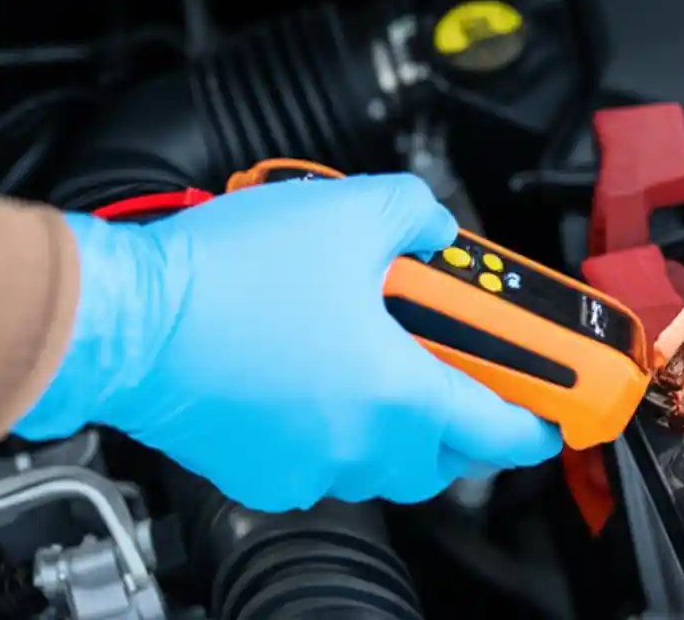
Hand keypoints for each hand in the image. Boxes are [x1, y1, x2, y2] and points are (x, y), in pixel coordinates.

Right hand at [14, 175, 561, 511]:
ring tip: (385, 371)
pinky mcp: (262, 472)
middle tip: (462, 380)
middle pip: (446, 457)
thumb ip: (416, 213)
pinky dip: (339, 434)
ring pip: (384, 465)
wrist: (128, 317)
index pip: (499, 427)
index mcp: (399, 391)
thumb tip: (435, 227)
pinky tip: (321, 386)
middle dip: (466, 424)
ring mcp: (309, 465)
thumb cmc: (228, 276)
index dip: (538, 423)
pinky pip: (324, 465)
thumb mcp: (350, 210)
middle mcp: (360, 442)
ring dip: (401, 427)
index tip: (555, 416)